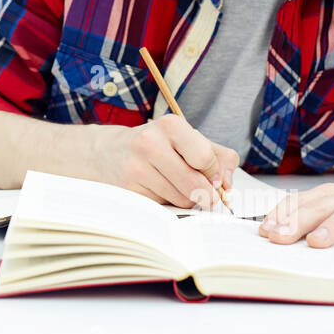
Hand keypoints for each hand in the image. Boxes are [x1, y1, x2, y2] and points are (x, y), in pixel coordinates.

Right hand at [101, 114, 239, 208]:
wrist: (106, 153)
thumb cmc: (156, 146)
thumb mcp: (187, 139)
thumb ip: (219, 157)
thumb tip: (227, 186)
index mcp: (170, 125)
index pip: (205, 158)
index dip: (213, 172)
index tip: (208, 173)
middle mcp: (149, 143)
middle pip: (196, 185)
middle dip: (204, 192)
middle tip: (199, 187)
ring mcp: (136, 169)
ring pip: (182, 201)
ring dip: (185, 199)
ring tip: (170, 183)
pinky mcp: (129, 191)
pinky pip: (165, 208)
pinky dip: (166, 203)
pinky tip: (155, 189)